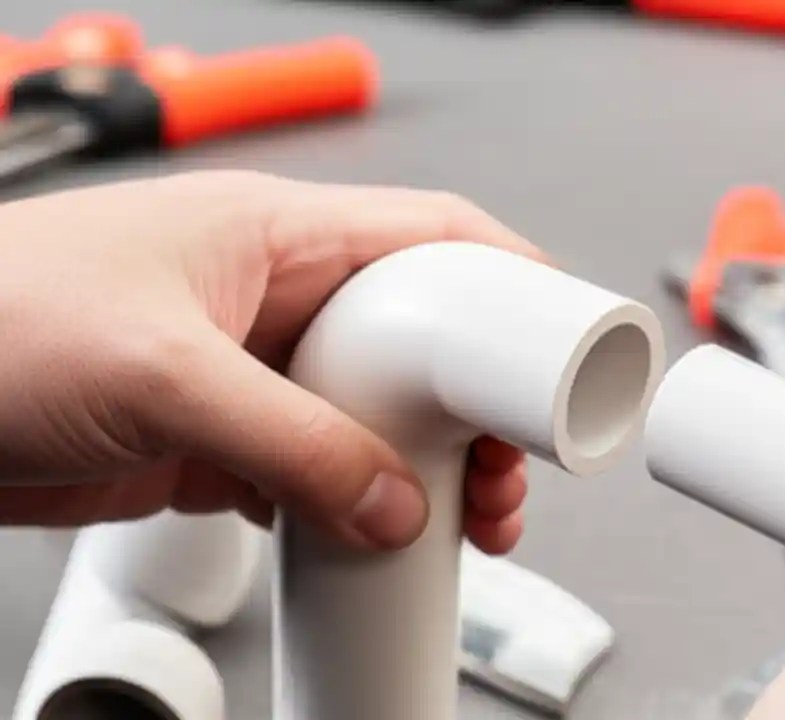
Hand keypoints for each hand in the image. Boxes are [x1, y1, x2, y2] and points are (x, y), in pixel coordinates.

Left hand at [0, 171, 542, 552]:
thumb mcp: (163, 377)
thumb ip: (293, 444)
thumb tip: (392, 503)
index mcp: (276, 235)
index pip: (432, 236)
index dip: (507, 282)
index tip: (552, 349)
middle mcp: (275, 297)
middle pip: (421, 342)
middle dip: (476, 410)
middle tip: (504, 472)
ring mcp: (253, 370)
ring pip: (377, 413)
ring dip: (427, 468)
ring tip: (464, 517)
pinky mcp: (222, 438)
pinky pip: (322, 466)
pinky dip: (362, 505)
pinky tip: (379, 534)